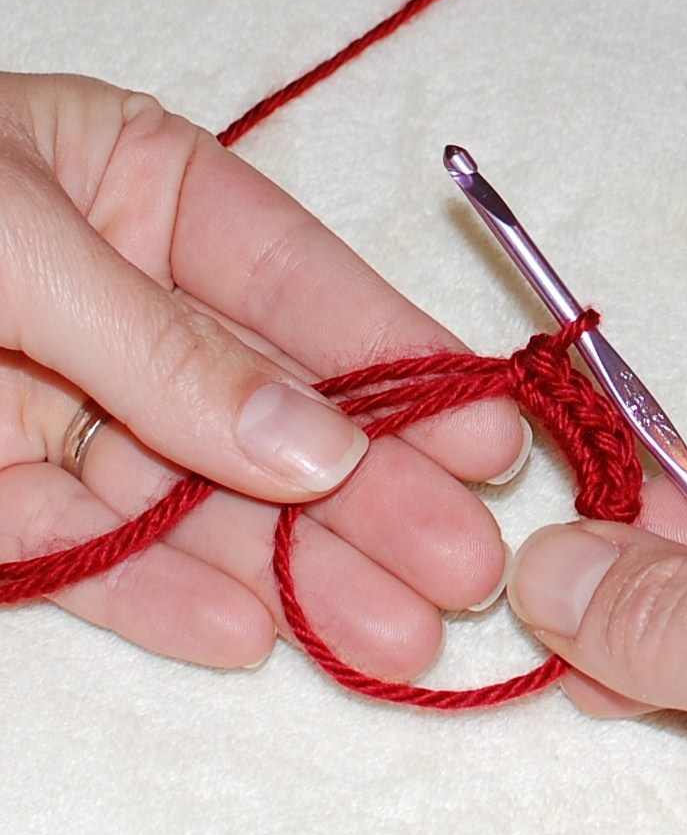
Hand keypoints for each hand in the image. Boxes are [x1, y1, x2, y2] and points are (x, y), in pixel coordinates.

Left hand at [0, 72, 525, 671]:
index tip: (490, 434)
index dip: (404, 364)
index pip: (306, 283)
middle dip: (381, 493)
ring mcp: (76, 409)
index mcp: (142, 196)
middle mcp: (128, 309)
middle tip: (465, 566)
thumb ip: (169, 346)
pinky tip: (258, 639)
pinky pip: (108, 557)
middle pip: (282, 411)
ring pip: (213, 500)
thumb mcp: (12, 241)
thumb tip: (321, 447)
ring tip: (397, 637)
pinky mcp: (12, 502)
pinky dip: (173, 601)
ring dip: (306, 571)